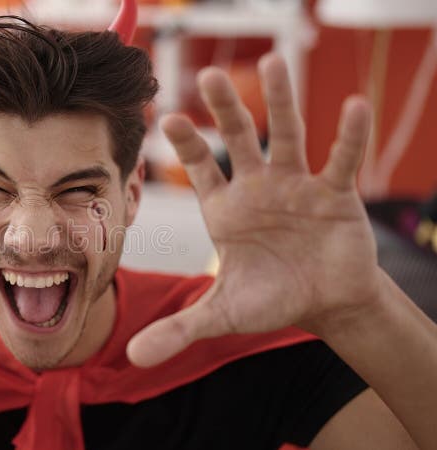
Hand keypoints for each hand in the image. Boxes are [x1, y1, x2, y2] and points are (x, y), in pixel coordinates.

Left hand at [128, 54, 382, 367]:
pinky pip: (341, 160)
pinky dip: (348, 137)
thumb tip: (133, 358)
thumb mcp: (223, 314)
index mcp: (224, 208)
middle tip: (210, 75)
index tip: (167, 118)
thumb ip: (180, 329)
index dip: (187, 144)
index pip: (202, 167)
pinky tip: (352, 107)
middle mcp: (257, 187)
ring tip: (274, 61)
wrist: (323, 304)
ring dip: (281, 102)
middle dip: (226, 109)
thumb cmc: (269, 300)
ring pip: (287, 135)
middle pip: (239, 138)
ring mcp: (296, 185)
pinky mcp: (335, 194)